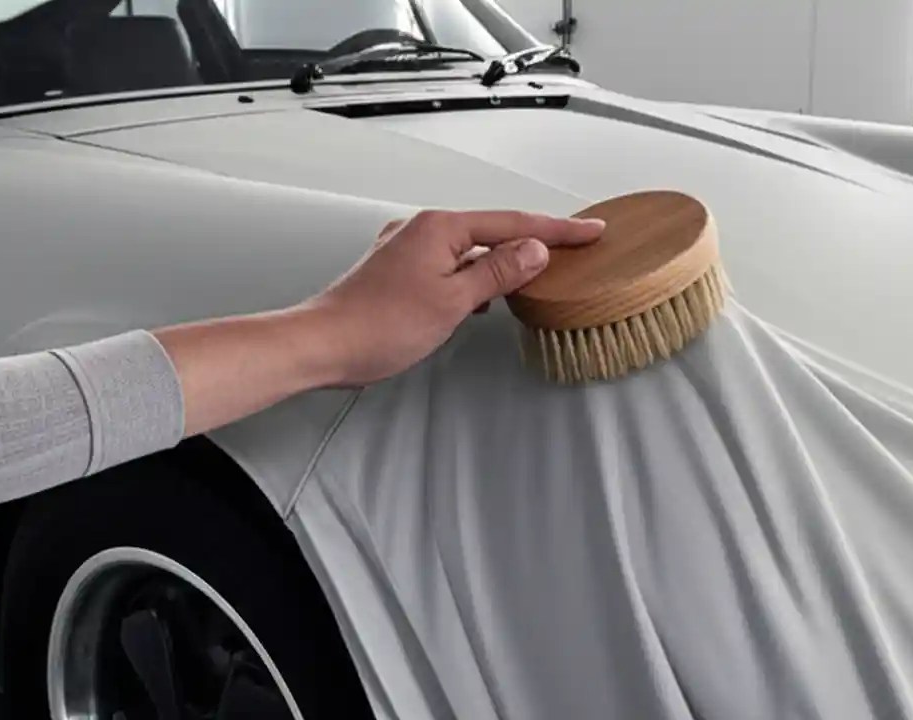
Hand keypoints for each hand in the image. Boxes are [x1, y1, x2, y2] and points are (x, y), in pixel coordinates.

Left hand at [300, 209, 604, 385]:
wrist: (320, 345)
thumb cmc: (378, 326)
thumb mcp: (452, 301)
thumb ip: (497, 273)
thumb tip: (535, 249)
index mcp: (440, 228)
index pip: (513, 223)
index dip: (556, 228)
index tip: (591, 230)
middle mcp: (421, 229)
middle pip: (491, 230)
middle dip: (532, 239)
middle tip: (573, 246)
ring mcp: (406, 248)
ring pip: (469, 248)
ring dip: (501, 260)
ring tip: (534, 272)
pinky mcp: (396, 271)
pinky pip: (448, 263)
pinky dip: (472, 274)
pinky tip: (481, 296)